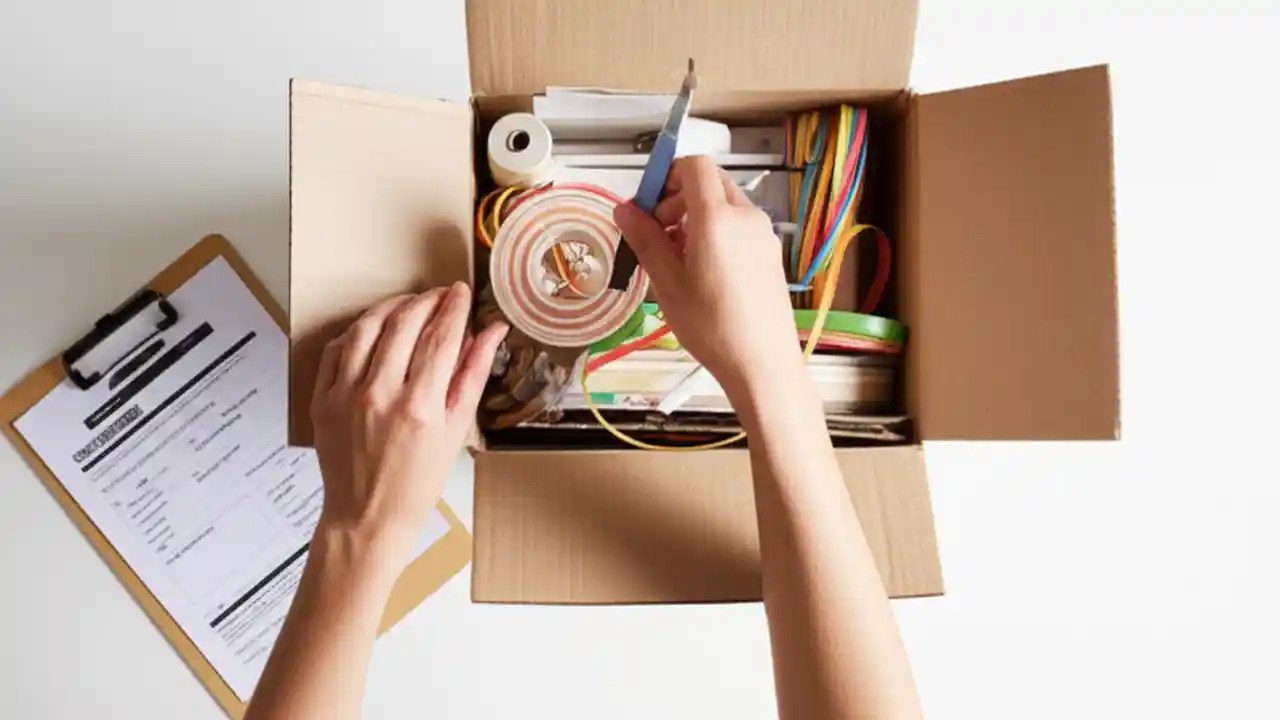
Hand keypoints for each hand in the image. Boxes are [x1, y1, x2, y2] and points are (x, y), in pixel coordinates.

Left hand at [309, 283, 507, 557]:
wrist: (368, 516)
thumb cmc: (417, 483)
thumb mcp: (456, 431)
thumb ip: (473, 375)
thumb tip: (492, 332)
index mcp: (420, 407)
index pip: (441, 337)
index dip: (454, 308)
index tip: (461, 293)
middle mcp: (380, 396)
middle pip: (405, 324)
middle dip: (427, 301)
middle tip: (440, 294)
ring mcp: (346, 396)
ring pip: (367, 328)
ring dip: (391, 307)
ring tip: (409, 303)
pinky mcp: (322, 400)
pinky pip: (337, 349)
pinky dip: (358, 331)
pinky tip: (374, 328)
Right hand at [613, 156, 801, 396]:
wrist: (762, 362)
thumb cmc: (712, 327)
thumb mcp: (667, 283)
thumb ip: (646, 239)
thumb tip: (624, 209)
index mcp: (717, 218)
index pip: (693, 166)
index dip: (666, 176)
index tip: (647, 206)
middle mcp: (745, 216)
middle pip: (709, 182)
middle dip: (678, 198)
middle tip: (657, 233)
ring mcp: (762, 233)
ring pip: (724, 204)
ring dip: (696, 216)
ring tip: (678, 257)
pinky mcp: (769, 251)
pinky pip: (738, 225)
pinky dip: (716, 231)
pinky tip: (703, 269)